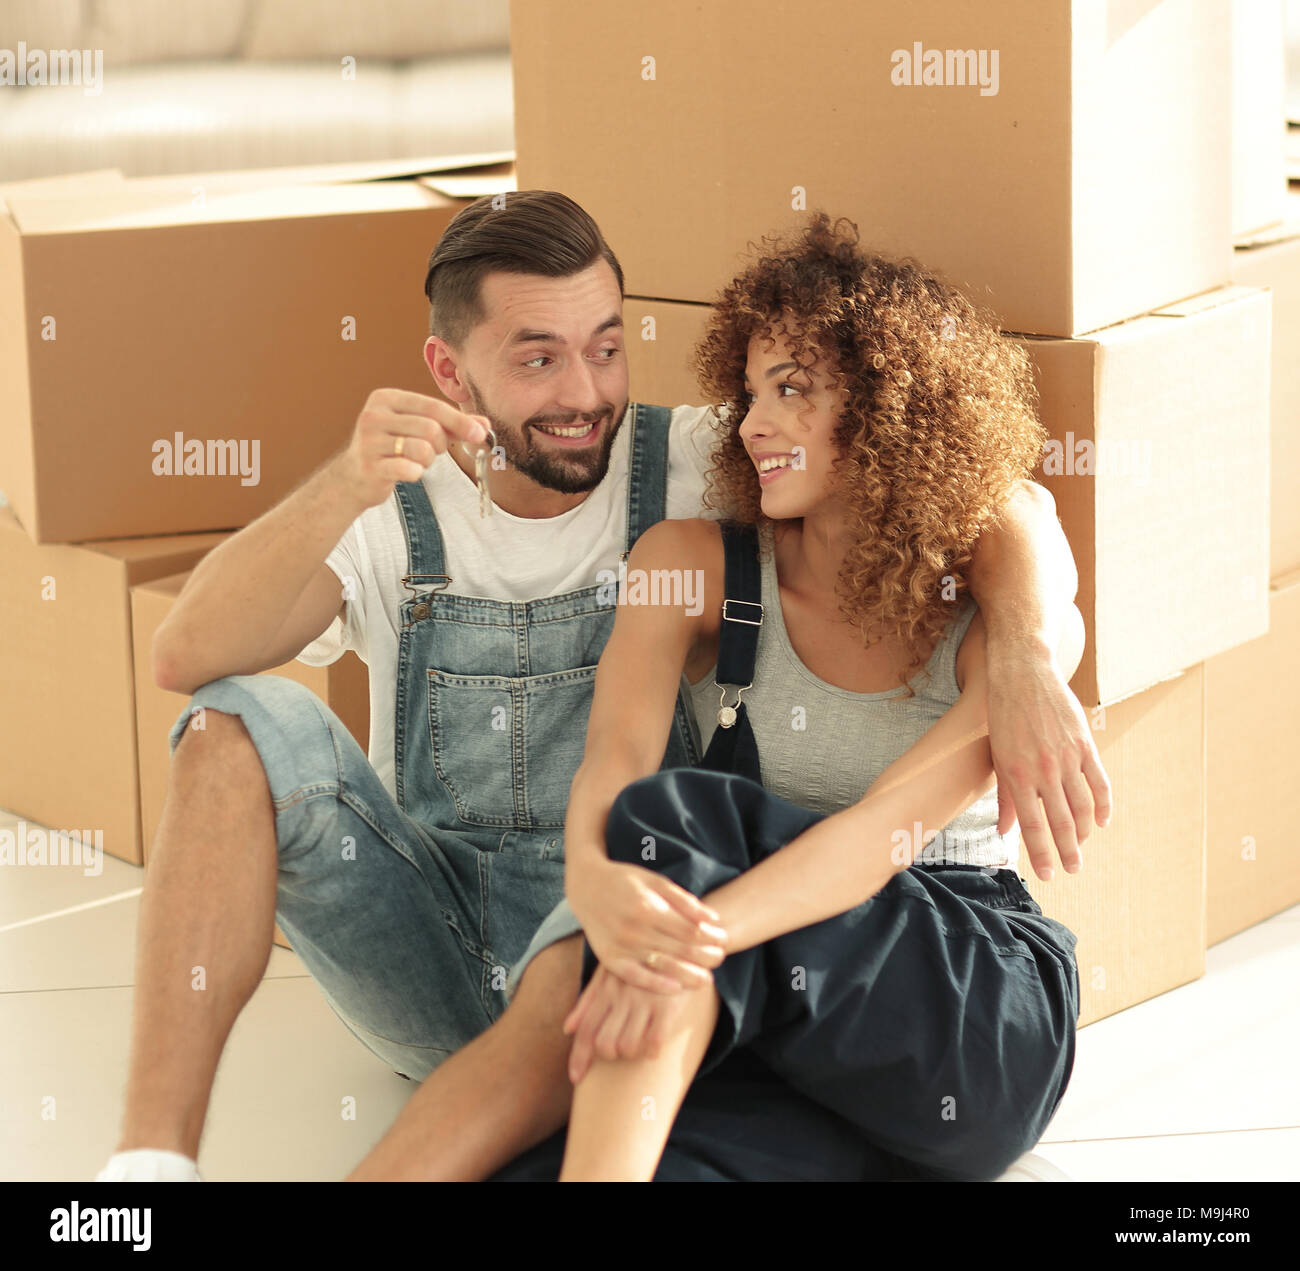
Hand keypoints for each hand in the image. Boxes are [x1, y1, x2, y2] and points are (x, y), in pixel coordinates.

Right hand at [337, 387, 489, 510]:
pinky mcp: (370, 466)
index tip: (479, 434)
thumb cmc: (392, 448)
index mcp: (386, 398)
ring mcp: (369, 441)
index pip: (432, 406)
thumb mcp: (417, 429)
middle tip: (431, 451)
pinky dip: (416, 473)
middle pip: (430, 428)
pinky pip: (409, 469)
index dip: (459, 421)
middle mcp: (374, 415)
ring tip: (416, 460)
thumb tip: (484, 426)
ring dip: (427, 460)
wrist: (355, 477)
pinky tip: (407, 471)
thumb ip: (451, 425)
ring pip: (422, 449)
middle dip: (439, 444)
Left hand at [562, 963, 711, 1084]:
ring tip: (639, 1044)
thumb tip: (568, 1029)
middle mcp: (621, 995)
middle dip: (610, 1055)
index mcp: (606, 988)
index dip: (579, 1058)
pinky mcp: (668, 1005)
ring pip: (628, 1047)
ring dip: (632, 1054)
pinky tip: (655, 1046)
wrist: (680, 942)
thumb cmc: (642, 961)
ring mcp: (644, 1000)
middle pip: (604, 1044)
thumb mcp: (611, 973)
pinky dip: (652, 1051)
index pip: (586, 1030)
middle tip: (620, 1049)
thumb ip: (588, 1000)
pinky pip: (655, 1042)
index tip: (576, 1079)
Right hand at [566, 858, 727, 992]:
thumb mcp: (656, 881)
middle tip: (720, 959)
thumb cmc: (627, 881)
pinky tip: (675, 988)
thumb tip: (713, 919)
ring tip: (706, 979)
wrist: (587, 886)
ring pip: (662, 966)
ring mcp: (621, 946)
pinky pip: (635, 977)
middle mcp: (634, 929)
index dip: (710, 938)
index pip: (689, 930)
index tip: (724, 940)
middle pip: (679, 950)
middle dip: (704, 957)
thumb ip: (684, 901)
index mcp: (648, 907)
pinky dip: (655, 984)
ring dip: (688, 975)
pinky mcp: (609, 958)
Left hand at [987, 646, 1111, 879]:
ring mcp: (1067, 757)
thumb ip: (1003, 795)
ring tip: (1082, 848)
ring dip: (1084, 832)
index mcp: (1016, 775)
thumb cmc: (1003, 716)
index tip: (1048, 875)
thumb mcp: (995, 756)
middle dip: (1068, 851)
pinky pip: (1099, 782)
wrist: (1022, 673)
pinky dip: (1103, 805)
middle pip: (1062, 822)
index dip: (1041, 854)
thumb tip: (1004, 829)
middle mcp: (1044, 770)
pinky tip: (1100, 821)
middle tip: (1073, 870)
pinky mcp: (1084, 744)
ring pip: (1083, 806)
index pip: (1032, 826)